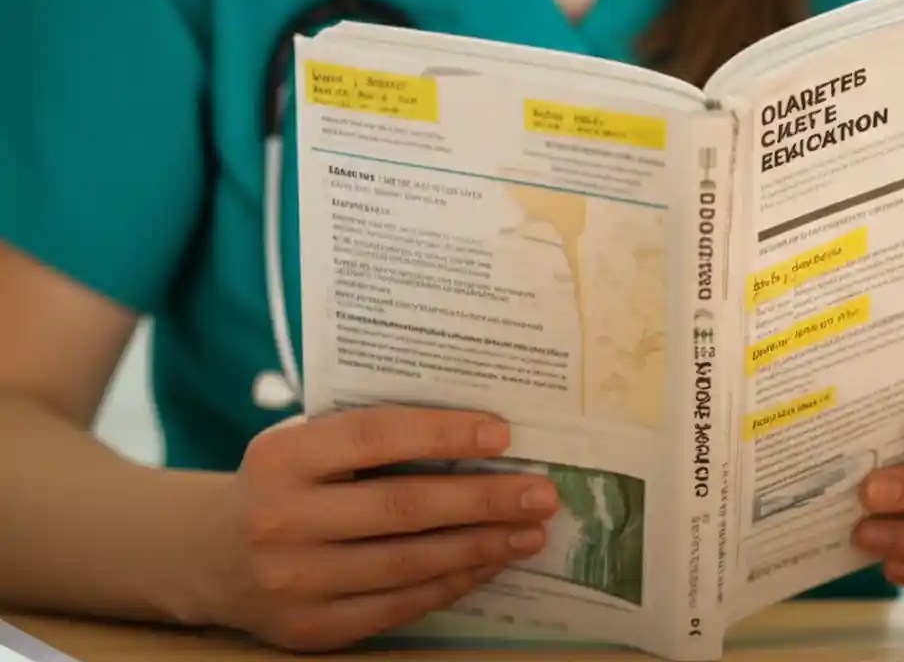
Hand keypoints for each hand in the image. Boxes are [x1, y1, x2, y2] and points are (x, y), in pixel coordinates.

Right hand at [200, 407, 558, 651]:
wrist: (206, 555)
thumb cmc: (281, 484)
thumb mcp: (303, 444)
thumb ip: (369, 436)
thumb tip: (475, 435)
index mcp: (281, 457)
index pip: (375, 436)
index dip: (442, 434)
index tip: (502, 435)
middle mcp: (281, 520)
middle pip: (402, 507)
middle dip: (482, 500)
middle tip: (540, 493)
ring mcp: (294, 581)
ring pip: (409, 563)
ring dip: (480, 547)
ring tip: (530, 532)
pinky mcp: (310, 628)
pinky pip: (399, 605)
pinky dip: (452, 583)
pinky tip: (489, 563)